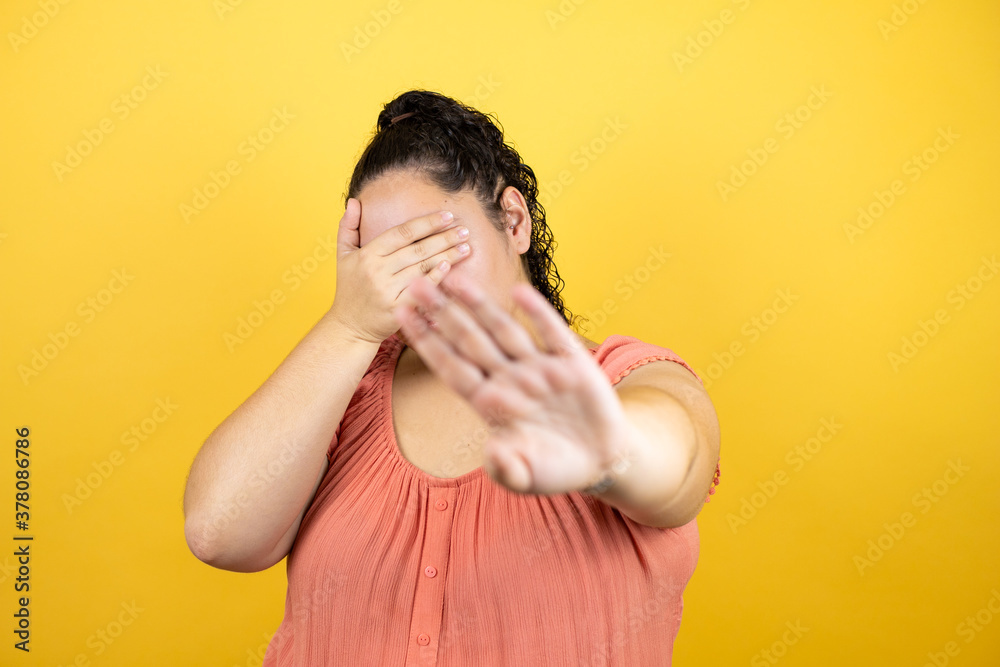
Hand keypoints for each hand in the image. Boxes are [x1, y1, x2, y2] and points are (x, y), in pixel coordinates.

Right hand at [327, 199, 471, 344]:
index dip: (426, 223)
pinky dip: (437, 278)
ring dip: (447, 256)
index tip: (446, 216)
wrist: (349, 326)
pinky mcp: (397, 310)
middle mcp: (377, 271)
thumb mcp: (343, 255)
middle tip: (464, 230)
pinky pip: (422, 290)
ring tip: (466, 247)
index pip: (402, 233)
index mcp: (367, 254)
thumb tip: (354, 201)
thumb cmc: (349, 288)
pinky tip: (451, 267)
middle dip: (444, 238)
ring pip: (422, 268)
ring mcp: (387, 291)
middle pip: (417, 249)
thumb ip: (348, 226)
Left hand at [392, 273, 633, 494]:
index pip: (451, 367)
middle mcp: (509, 379)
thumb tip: (495, 455)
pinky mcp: (572, 363)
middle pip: (469, 340)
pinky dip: (536, 313)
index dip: (428, 342)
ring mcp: (539, 368)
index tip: (403, 316)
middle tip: (416, 284)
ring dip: (479, 305)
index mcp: (490, 403)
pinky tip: (519, 292)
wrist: (599, 460)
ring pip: (503, 330)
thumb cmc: (553, 467)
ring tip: (454, 279)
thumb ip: (506, 468)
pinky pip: (550, 333)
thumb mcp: (524, 477)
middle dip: (443, 313)